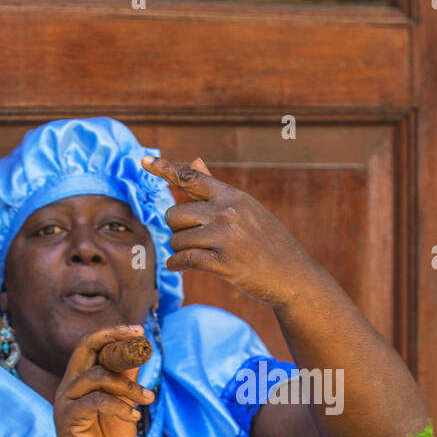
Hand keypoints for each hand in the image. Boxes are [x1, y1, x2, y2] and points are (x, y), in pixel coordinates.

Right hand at [51, 324, 155, 436]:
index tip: (139, 331)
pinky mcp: (69, 421)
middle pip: (85, 348)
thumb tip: (137, 351)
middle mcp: (70, 388)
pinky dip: (119, 405)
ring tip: (148, 399)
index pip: (91, 346)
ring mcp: (67, 403)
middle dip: (113, 338)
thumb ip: (125, 380)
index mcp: (81, 381)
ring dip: (129, 385)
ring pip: (97, 376)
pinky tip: (134, 417)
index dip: (113, 334)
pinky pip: (96, 401)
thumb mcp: (124, 405)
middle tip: (139, 337)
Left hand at [142, 155, 327, 309]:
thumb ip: (216, 189)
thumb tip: (195, 161)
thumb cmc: (268, 243)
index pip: (191, 177)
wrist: (294, 276)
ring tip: (198, 255)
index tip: (142, 160)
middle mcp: (227, 212)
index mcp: (232, 196)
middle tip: (193, 239)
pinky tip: (179, 266)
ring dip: (179, 250)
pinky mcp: (223, 263)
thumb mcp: (248, 210)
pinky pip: (183, 260)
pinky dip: (176, 264)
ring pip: (177, 239)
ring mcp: (225, 237)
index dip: (164, 168)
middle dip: (177, 229)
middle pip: (174, 214)